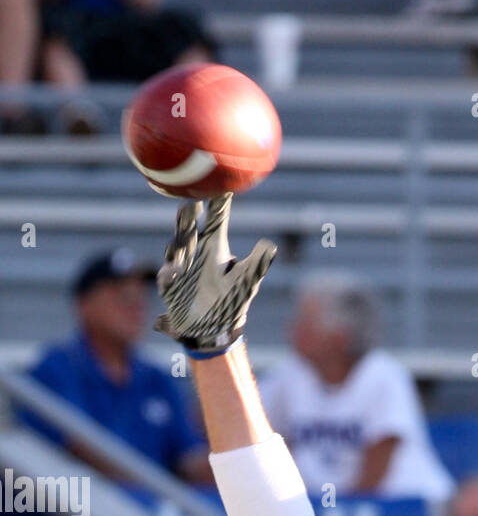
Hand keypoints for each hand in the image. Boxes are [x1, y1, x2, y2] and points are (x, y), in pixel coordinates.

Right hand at [155, 195, 276, 353]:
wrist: (212, 331)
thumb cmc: (231, 303)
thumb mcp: (246, 284)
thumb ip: (256, 265)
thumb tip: (271, 246)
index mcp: (215, 250)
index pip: (216, 221)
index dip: (218, 204)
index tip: (220, 185)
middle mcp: (195, 254)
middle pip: (190, 228)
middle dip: (190, 216)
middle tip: (192, 201)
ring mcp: (180, 267)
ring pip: (176, 247)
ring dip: (179, 237)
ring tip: (180, 234)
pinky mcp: (169, 286)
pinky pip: (168, 277)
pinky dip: (170, 274)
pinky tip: (175, 272)